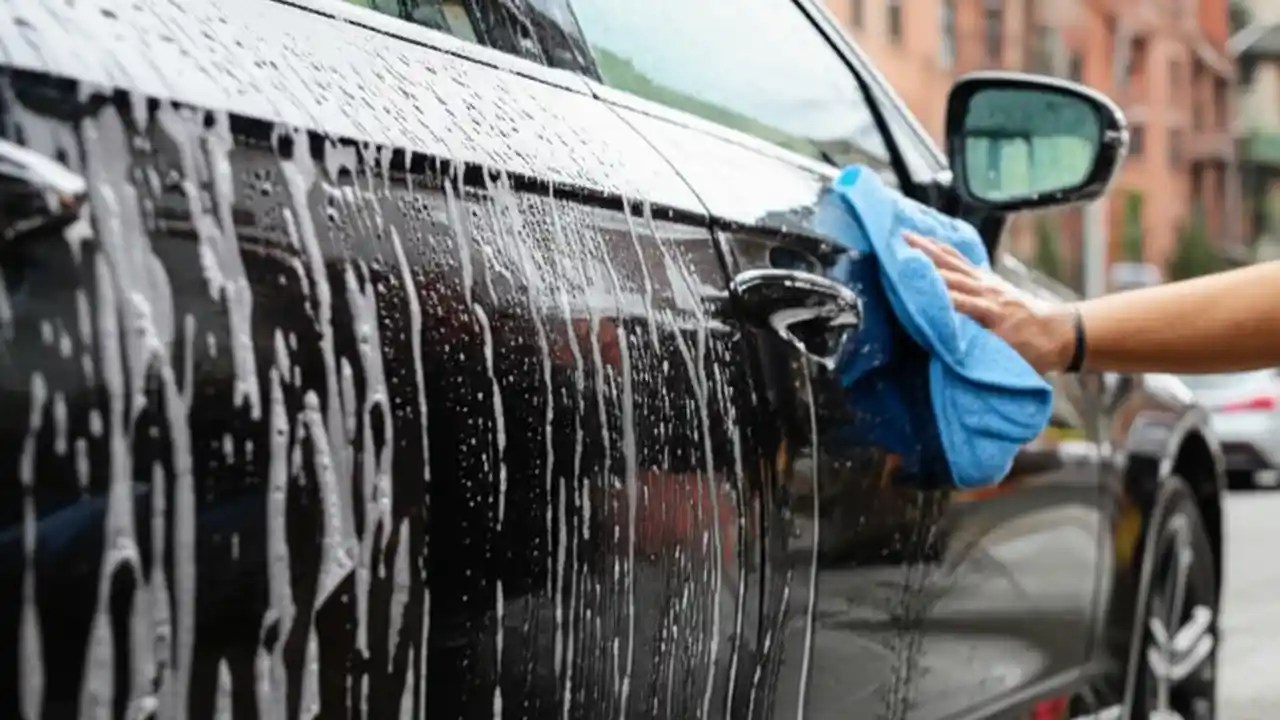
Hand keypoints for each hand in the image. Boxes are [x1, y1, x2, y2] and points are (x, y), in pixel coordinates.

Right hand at [904, 232, 1076, 373]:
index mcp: (991, 312)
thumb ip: (978, 352)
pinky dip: (943, 248)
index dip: (931, 292)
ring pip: (952, 261)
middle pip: (948, 273)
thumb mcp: (1008, 358)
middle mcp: (986, 291)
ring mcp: (987, 282)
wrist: (1062, 333)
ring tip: (903, 236)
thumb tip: (947, 351)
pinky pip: (961, 260)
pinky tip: (928, 240)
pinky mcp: (987, 279)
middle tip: (895, 252)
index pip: (954, 299)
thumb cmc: (1035, 351)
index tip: (906, 285)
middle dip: (922, 263)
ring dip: (927, 249)